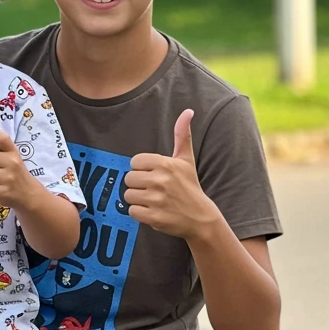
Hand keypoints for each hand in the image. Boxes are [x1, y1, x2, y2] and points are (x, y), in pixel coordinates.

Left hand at [124, 109, 218, 240]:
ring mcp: (157, 200)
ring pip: (128, 195)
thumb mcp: (186, 160)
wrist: (200, 218)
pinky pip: (132, 211)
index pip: (134, 162)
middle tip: (153, 190)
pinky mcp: (153, 217)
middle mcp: (160, 181)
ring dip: (137, 199)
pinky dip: (139, 213)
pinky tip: (153, 211)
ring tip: (153, 201)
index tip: (153, 176)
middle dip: (138, 185)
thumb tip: (187, 111)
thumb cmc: (190, 187)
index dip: (141, 170)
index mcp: (165, 164)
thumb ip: (182, 135)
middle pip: (129, 179)